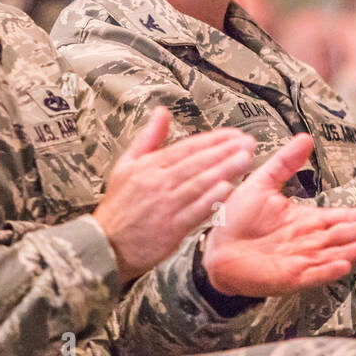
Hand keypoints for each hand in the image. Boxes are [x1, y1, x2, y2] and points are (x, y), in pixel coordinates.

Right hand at [93, 107, 253, 283]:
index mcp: (150, 166)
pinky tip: (228, 189)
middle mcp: (158, 183)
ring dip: (224, 170)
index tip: (234, 133)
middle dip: (225, 151)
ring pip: (199, 184)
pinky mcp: (170, 229)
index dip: (213, 140)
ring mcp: (165, 206)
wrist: (106, 244)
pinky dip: (211, 200)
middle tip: (248, 142)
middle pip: (197, 163)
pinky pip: (194, 211)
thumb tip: (162, 112)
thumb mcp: (126, 164)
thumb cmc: (119, 205)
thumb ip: (148, 138)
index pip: (187, 148)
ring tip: (245, 159)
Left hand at [202, 133, 355, 296]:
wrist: (214, 247)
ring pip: (333, 254)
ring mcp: (300, 261)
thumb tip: (306, 137)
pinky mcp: (287, 277)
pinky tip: (344, 264)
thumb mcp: (263, 183)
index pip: (340, 217)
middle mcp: (308, 242)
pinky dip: (327, 270)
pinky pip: (311, 274)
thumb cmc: (237, 219)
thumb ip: (285, 163)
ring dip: (355, 250)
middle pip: (343, 235)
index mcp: (306, 221)